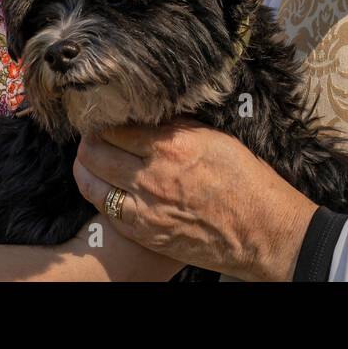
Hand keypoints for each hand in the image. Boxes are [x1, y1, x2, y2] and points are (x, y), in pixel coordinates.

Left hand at [73, 121, 316, 281]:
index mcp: (172, 145)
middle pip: (96, 151)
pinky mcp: (146, 233)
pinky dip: (99, 196)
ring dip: (85, 167)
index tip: (104, 115)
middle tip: (90, 134)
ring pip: (93, 182)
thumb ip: (179, 127)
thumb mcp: (216, 138)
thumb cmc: (248, 182)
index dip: (105, 119)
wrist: (262, 231)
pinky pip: (107, 212)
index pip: (116, 126)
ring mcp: (146, 207)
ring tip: (86, 159)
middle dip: (88, 140)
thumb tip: (156, 116)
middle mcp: (152, 175)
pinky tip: (101, 188)